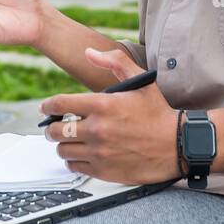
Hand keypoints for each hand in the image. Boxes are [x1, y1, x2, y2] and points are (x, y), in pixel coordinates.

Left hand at [40, 47, 180, 185]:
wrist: (177, 145)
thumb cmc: (157, 113)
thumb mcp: (140, 80)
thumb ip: (114, 61)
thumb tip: (90, 53)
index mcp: (102, 105)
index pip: (59, 104)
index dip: (47, 106)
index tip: (46, 108)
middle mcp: (97, 129)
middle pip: (56, 130)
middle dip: (53, 127)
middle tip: (56, 126)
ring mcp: (98, 152)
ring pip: (62, 150)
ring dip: (63, 144)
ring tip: (71, 140)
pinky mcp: (103, 170)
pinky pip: (74, 166)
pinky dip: (74, 160)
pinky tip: (82, 154)